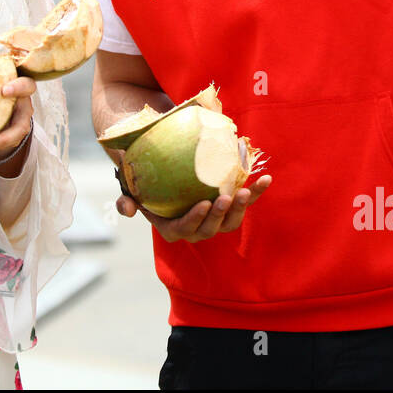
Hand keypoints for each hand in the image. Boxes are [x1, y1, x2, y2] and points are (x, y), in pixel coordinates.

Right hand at [114, 169, 272, 242]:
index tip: (203, 204)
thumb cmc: (143, 177)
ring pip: (230, 221)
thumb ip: (126, 199)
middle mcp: (195, 226)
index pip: (184, 229)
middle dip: (220, 215)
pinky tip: (266, 179)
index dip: (195, 220)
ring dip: (240, 208)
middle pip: (210, 228)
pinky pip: (244, 201)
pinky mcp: (229, 203)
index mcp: (172, 226)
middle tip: (227, 197)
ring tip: (245, 191)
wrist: (160, 163)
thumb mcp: (128, 187)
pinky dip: (256, 192)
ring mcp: (214, 216)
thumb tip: (128, 211)